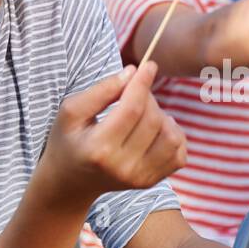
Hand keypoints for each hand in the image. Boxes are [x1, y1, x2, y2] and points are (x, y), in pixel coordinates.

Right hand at [42, 61, 186, 201]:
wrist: (70, 181)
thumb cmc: (69, 140)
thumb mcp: (71, 111)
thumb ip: (100, 90)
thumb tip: (132, 72)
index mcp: (99, 149)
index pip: (132, 109)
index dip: (143, 83)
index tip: (148, 65)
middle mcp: (122, 167)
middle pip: (153, 120)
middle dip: (147, 97)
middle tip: (133, 92)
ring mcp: (140, 178)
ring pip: (171, 136)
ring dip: (161, 116)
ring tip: (142, 113)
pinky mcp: (151, 182)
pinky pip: (179, 153)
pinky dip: (172, 136)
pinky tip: (154, 131)